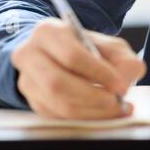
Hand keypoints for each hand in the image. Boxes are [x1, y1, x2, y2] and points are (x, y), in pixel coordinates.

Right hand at [10, 18, 145, 119]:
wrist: (64, 55)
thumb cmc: (89, 49)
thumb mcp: (110, 46)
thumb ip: (123, 60)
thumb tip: (122, 83)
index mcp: (48, 32)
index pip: (72, 56)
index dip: (98, 74)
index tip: (120, 85)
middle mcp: (29, 54)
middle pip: (57, 83)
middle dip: (92, 97)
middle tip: (117, 102)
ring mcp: (26, 79)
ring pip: (56, 103)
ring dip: (89, 111)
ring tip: (114, 109)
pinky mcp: (32, 100)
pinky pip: (56, 116)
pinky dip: (82, 117)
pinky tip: (100, 113)